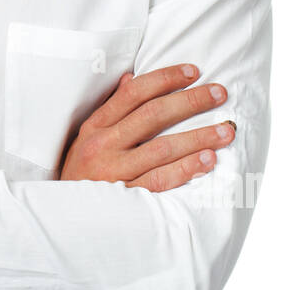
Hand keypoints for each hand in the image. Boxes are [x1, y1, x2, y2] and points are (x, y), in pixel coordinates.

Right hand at [59, 63, 234, 190]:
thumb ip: (109, 109)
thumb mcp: (87, 137)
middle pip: (153, 115)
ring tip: (225, 130)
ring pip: (162, 148)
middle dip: (190, 101)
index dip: (165, 79)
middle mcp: (104, 145)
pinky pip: (161, 180)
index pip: (134, 93)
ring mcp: (115, 172)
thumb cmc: (81, 171)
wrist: (63, 217)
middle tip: (220, 94)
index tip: (194, 72)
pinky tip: (208, 160)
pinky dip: (186, 169)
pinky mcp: (126, 198)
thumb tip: (130, 78)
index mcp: (95, 125)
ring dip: (198, 137)